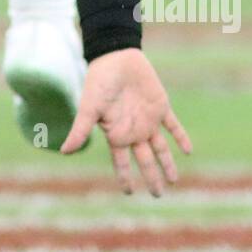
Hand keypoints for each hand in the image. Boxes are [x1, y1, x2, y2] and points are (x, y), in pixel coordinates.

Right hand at [61, 48, 191, 196]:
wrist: (116, 56)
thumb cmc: (99, 82)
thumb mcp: (88, 107)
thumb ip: (80, 130)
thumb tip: (63, 151)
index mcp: (116, 134)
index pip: (122, 162)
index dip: (125, 177)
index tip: (129, 193)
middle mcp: (133, 130)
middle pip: (145, 160)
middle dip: (152, 178)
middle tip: (158, 195)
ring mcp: (148, 119)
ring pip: (160, 148)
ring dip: (168, 163)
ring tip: (174, 180)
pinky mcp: (160, 106)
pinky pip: (173, 126)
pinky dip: (180, 137)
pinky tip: (188, 150)